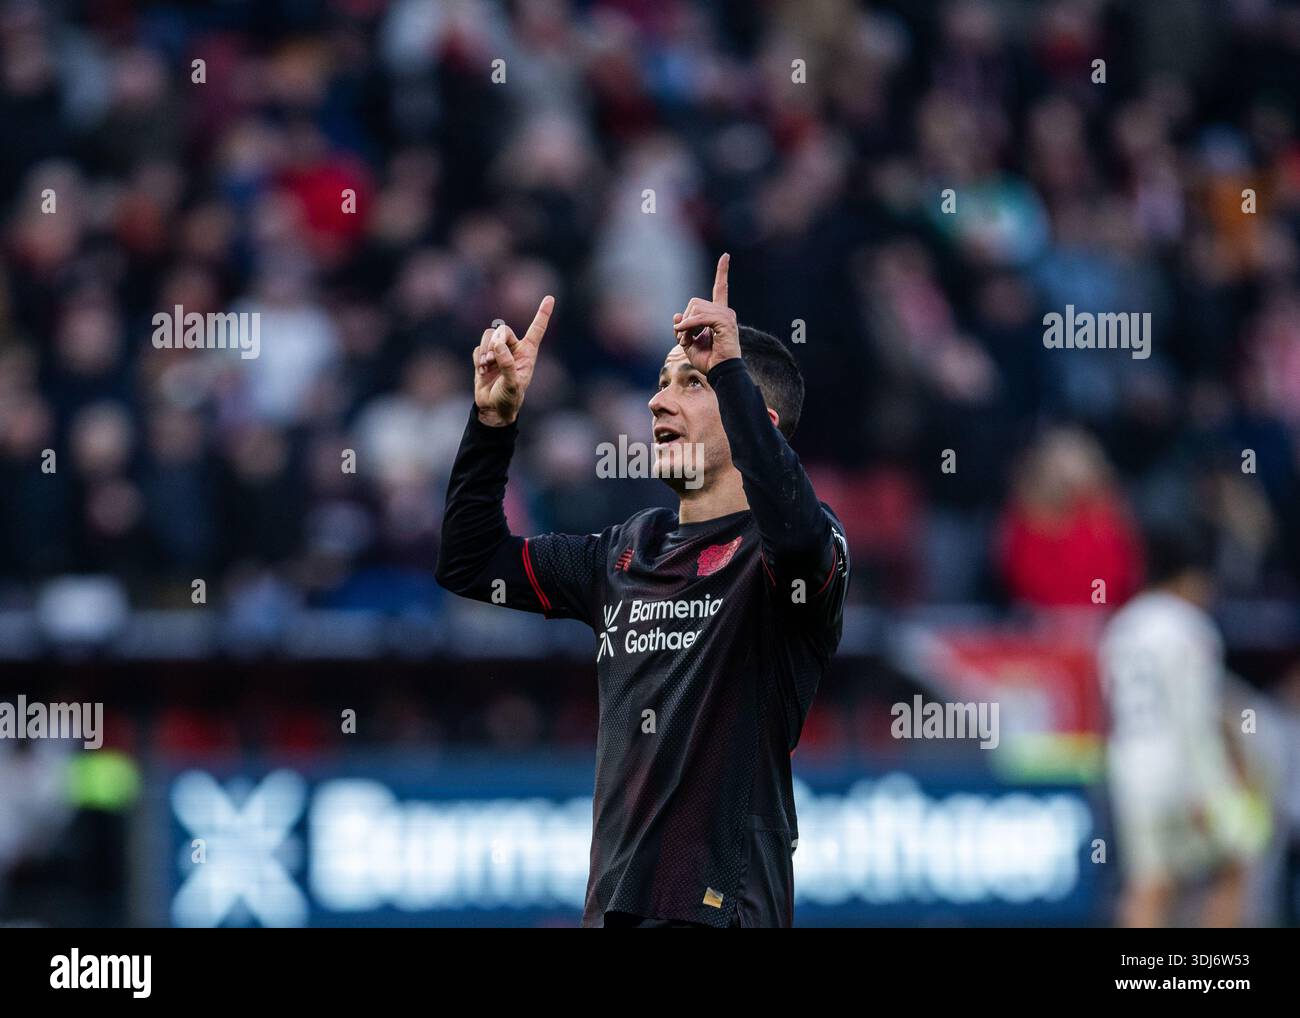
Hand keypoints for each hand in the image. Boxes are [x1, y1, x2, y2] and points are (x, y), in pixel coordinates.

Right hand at [474, 295, 553, 425]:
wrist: (493, 409)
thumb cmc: (509, 398)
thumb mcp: (513, 385)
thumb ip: (507, 365)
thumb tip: (498, 345)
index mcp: (527, 353)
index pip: (536, 329)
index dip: (543, 314)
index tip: (550, 298)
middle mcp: (513, 349)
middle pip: (502, 329)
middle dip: (496, 342)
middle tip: (492, 360)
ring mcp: (498, 352)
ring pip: (488, 335)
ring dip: (485, 350)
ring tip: (486, 366)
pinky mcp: (484, 357)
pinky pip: (478, 347)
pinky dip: (477, 358)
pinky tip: (481, 371)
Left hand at [673, 253, 739, 374]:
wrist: (720, 373)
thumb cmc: (708, 361)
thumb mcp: (688, 343)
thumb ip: (683, 328)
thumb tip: (677, 315)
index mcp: (719, 314)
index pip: (720, 288)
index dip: (722, 272)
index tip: (726, 256)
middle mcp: (725, 311)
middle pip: (694, 303)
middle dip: (685, 320)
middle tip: (684, 339)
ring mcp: (726, 315)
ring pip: (695, 309)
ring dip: (686, 327)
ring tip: (687, 342)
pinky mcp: (725, 322)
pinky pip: (700, 317)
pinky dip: (689, 326)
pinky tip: (686, 337)